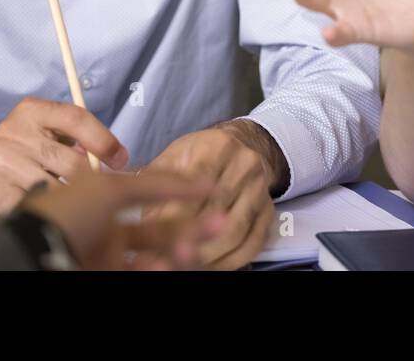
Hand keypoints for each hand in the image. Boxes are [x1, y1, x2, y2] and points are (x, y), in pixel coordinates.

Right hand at [0, 97, 128, 209]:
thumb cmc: (22, 147)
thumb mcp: (44, 129)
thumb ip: (74, 136)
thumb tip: (110, 157)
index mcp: (31, 111)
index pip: (76, 118)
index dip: (104, 140)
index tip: (121, 158)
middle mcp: (14, 133)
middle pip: (72, 161)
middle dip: (93, 178)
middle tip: (104, 189)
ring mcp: (2, 163)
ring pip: (58, 188)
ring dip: (72, 197)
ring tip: (74, 199)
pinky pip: (38, 205)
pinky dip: (50, 209)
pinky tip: (51, 208)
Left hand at [17, 170, 226, 269]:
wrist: (30, 254)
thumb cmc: (65, 212)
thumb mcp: (111, 188)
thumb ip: (158, 183)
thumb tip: (203, 180)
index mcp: (105, 202)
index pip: (153, 195)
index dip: (182, 193)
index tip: (212, 190)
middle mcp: (108, 230)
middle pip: (160, 229)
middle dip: (191, 227)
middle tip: (220, 223)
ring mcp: (108, 257)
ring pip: (157, 254)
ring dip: (181, 249)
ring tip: (193, 249)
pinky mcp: (109, 275)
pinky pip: (145, 271)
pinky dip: (160, 267)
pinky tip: (170, 264)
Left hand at [142, 125, 277, 269]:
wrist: (243, 145)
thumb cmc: (199, 154)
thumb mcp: (173, 156)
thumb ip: (159, 185)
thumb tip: (144, 224)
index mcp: (217, 147)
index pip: (196, 185)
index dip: (176, 216)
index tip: (154, 242)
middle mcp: (245, 164)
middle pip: (217, 211)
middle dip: (191, 241)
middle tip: (168, 261)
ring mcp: (261, 189)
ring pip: (236, 232)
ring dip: (210, 257)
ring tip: (187, 268)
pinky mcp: (269, 211)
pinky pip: (253, 244)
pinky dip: (231, 262)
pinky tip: (212, 268)